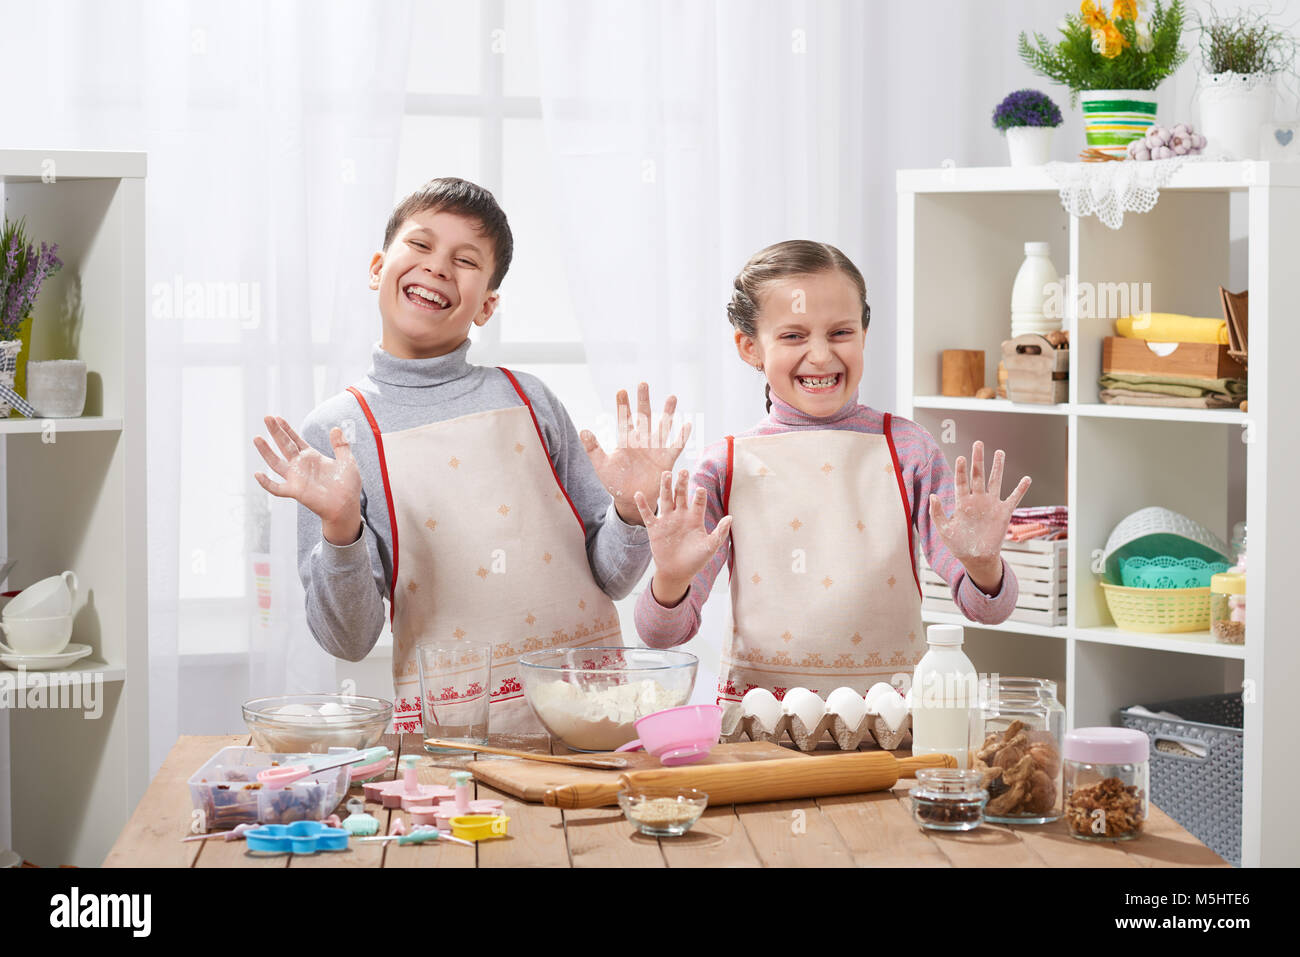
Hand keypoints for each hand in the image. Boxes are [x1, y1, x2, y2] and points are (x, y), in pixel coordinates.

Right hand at [254, 416, 362, 543]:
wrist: (347, 505)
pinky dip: (267, 483)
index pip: (295, 440)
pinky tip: (258, 474)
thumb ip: (341, 445)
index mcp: (311, 457)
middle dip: (276, 432)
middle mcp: (301, 466)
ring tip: (257, 438)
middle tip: (267, 417)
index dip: (286, 429)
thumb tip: (335, 428)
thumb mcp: (347, 461)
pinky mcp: (295, 491)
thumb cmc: (347, 485)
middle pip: (284, 445)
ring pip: (276, 463)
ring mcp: (296, 478)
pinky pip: (277, 488)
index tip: (277, 418)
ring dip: (266, 451)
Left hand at [581, 383, 690, 525]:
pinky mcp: (666, 459)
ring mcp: (655, 448)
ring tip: (672, 397)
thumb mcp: (601, 465)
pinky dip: (682, 436)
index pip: (625, 418)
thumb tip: (583, 430)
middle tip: (643, 383)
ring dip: (667, 412)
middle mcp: (642, 440)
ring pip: (663, 426)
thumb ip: (593, 448)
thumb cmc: (615, 482)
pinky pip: (676, 446)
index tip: (621, 390)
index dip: (623, 405)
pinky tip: (688, 424)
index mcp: (626, 440)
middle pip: (644, 415)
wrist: (632, 499)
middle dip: (643, 400)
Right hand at [635, 469, 731, 606]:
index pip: (698, 502)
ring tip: (666, 474)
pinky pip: (648, 514)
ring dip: (665, 487)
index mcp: (695, 518)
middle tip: (683, 471)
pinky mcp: (655, 528)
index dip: (699, 496)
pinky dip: (643, 505)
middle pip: (681, 495)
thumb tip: (730, 518)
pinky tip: (639, 494)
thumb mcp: (710, 547)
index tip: (700, 490)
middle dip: (682, 483)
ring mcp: (667, 520)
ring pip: (665, 499)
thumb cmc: (696, 560)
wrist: (677, 572)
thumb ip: (719, 532)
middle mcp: (681, 515)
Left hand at [927, 441, 1030, 592]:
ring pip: (995, 481)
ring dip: (997, 467)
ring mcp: (991, 504)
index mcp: (962, 502)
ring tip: (999, 452)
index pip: (961, 481)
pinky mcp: (1003, 513)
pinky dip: (1020, 489)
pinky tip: (1026, 479)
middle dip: (978, 460)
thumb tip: (933, 496)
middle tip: (978, 444)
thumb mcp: (944, 530)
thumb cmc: (958, 545)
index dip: (961, 470)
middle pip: (978, 475)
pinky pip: (1013, 498)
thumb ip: (938, 513)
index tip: (961, 457)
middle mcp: (977, 499)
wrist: (976, 558)